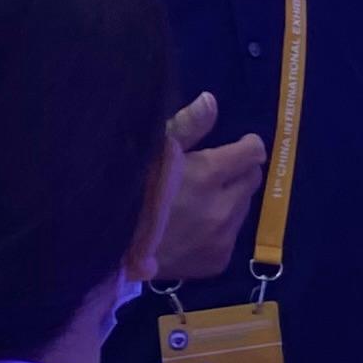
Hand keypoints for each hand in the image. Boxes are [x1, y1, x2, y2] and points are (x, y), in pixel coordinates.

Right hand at [146, 93, 268, 283]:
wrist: (109, 250)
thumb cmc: (128, 191)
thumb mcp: (152, 151)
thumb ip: (186, 126)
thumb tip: (211, 101)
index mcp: (208, 174)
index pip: (253, 153)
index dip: (246, 146)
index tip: (238, 147)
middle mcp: (222, 207)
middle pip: (252, 180)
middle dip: (238, 173)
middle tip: (214, 175)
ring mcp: (222, 237)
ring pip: (243, 208)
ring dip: (230, 200)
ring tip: (200, 203)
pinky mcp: (217, 261)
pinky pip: (231, 237)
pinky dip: (219, 229)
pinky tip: (194, 229)